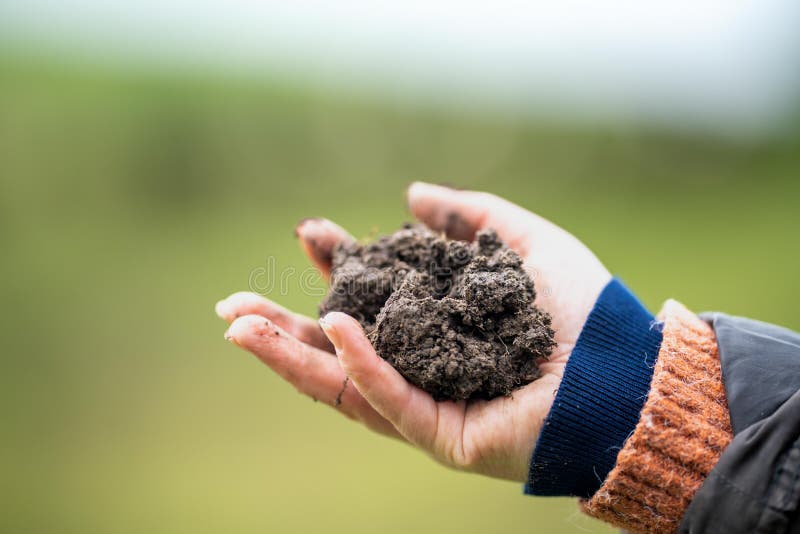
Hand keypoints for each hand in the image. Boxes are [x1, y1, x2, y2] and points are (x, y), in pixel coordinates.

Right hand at [215, 183, 609, 481]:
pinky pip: (389, 401)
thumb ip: (469, 217)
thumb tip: (412, 195)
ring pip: (342, 384)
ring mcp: (426, 404)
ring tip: (240, 326)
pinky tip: (332, 330)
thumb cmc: (583, 311)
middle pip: (337, 350)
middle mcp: (422, 366)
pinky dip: (359, 365)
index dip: (336, 269)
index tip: (310, 234)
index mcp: (437, 326)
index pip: (370, 301)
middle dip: (282, 326)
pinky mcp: (440, 434)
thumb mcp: (522, 245)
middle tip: (230, 304)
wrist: (625, 370)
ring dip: (290, 356)